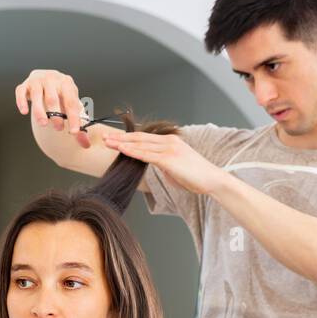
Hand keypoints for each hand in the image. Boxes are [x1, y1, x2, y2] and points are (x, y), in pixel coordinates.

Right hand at [15, 69, 91, 148]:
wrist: (48, 80)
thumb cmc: (61, 96)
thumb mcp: (71, 107)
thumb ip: (77, 125)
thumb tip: (86, 144)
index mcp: (66, 83)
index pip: (71, 102)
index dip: (73, 118)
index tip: (74, 132)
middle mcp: (52, 79)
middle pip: (53, 98)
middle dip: (56, 116)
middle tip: (59, 128)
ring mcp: (37, 81)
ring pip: (37, 95)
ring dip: (39, 112)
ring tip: (43, 124)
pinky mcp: (25, 85)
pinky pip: (20, 92)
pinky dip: (21, 102)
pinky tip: (24, 112)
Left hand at [102, 130, 225, 195]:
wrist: (212, 180)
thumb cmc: (196, 177)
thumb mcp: (176, 166)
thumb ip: (163, 162)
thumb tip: (153, 163)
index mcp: (170, 141)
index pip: (145, 137)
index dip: (128, 137)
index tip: (115, 137)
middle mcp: (169, 141)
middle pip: (139, 137)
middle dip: (120, 137)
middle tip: (104, 136)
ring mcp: (169, 148)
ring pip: (140, 144)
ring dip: (122, 143)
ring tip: (108, 142)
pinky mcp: (168, 159)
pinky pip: (146, 154)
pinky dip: (132, 151)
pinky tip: (121, 150)